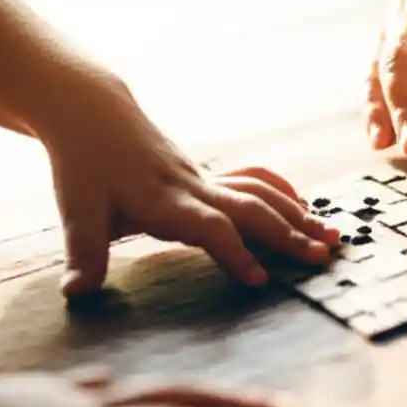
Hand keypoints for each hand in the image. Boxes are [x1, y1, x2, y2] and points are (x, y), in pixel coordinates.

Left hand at [40, 80, 338, 296]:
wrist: (92, 112)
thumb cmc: (84, 164)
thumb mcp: (76, 212)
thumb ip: (83, 255)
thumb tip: (75, 294)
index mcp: (165, 201)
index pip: (210, 227)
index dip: (235, 251)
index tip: (260, 279)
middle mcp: (194, 188)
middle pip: (250, 209)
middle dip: (287, 234)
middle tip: (321, 257)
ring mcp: (205, 178)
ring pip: (261, 194)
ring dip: (298, 216)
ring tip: (332, 236)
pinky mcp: (208, 175)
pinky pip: (254, 180)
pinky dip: (284, 193)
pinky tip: (305, 209)